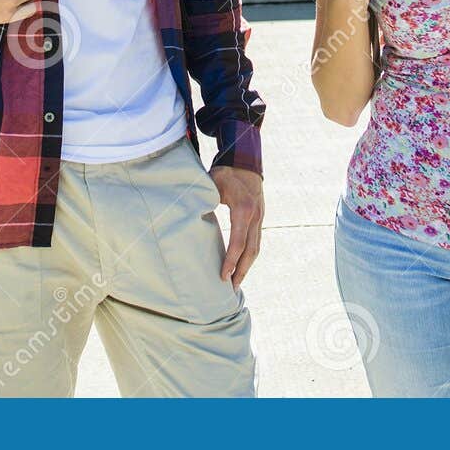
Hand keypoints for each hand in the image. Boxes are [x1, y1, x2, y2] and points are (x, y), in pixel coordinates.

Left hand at [209, 165, 263, 287]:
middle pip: (251, 251)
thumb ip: (203, 203)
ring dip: (247, 266)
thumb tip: (189, 221)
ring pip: (256, 248)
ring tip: (236, 282)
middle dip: (241, 271)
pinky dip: (248, 256)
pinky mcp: (259, 218)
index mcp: (243, 210)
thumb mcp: (211, 185)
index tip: (223, 276)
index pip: (238, 243)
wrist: (244, 161)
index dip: (230, 261)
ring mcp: (260, 218)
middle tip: (231, 288)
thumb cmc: (224, 173)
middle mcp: (255, 216)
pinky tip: (240, 265)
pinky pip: (255, 241)